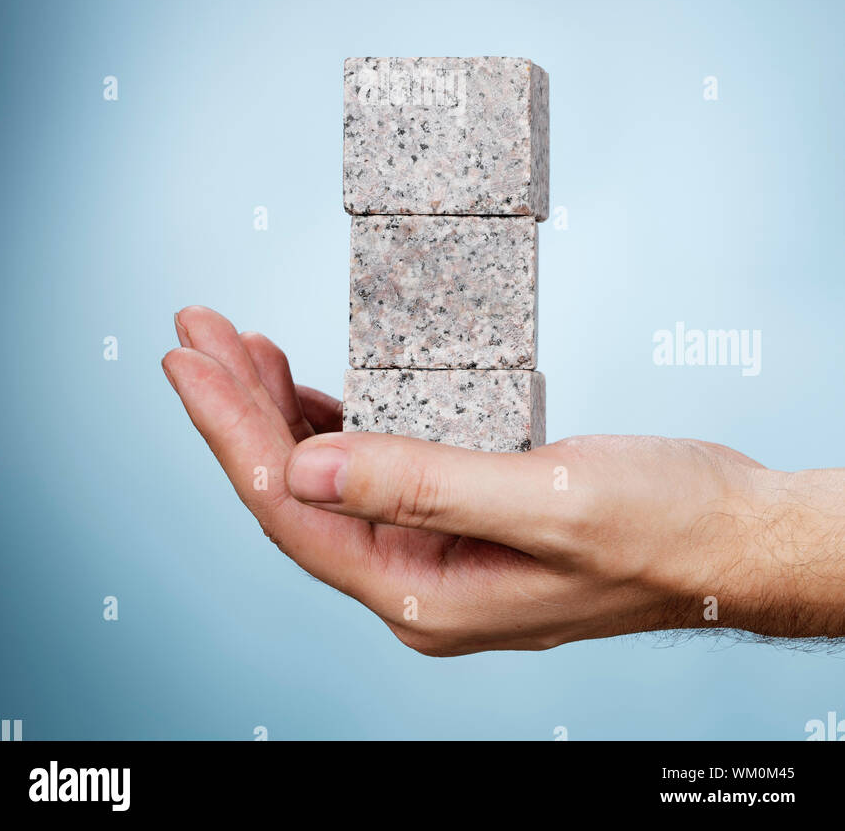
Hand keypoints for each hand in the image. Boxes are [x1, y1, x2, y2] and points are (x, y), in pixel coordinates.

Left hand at [162, 306, 844, 652]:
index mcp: (425, 591)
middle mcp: (418, 578)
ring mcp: (438, 549)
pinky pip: (374, 468)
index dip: (230, 431)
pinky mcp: (462, 514)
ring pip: (329, 477)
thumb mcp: (546, 498)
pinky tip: (310, 383)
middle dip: (239, 406)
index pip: (294, 508)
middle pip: (297, 490)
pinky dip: (335, 418)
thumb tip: (306, 471)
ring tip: (238, 344)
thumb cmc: (663, 525)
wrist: (735, 536)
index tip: (186, 361)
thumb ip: (423, 484)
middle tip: (197, 331)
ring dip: (279, 407)